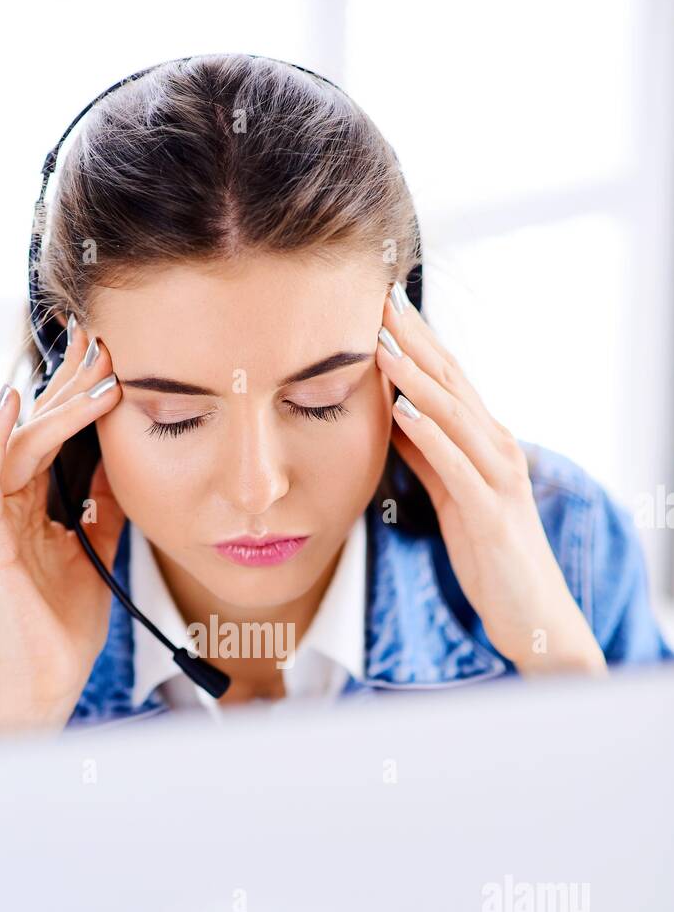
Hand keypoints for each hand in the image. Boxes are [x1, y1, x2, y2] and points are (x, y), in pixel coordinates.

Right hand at [0, 323, 125, 737]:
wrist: (50, 677)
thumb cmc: (67, 622)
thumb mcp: (97, 548)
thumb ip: (103, 504)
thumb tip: (121, 457)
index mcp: (28, 504)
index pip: (50, 435)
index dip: (75, 395)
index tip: (108, 356)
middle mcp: (4, 504)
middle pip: (34, 429)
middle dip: (69, 385)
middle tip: (101, 343)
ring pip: (20, 443)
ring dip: (55, 404)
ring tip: (90, 371)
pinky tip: (14, 403)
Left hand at [376, 285, 606, 675]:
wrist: (531, 613)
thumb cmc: (491, 555)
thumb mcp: (450, 496)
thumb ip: (426, 455)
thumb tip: (392, 417)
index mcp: (485, 442)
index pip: (447, 380)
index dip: (416, 340)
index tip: (381, 304)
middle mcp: (497, 447)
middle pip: (451, 382)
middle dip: (415, 339)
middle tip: (379, 298)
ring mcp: (498, 477)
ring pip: (453, 414)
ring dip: (415, 376)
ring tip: (381, 343)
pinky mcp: (490, 512)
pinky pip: (456, 465)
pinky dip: (428, 433)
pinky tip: (401, 410)